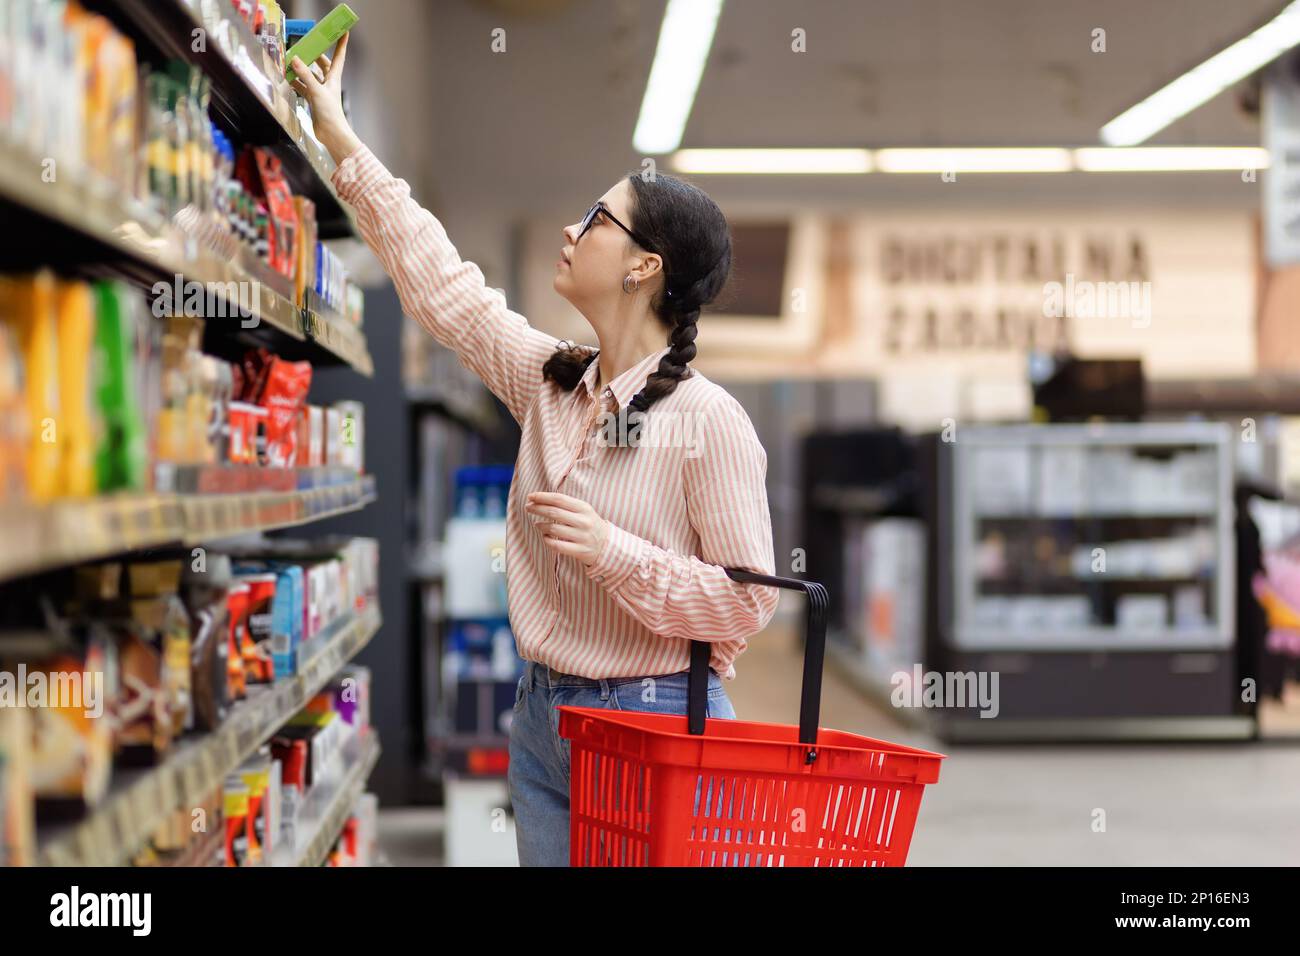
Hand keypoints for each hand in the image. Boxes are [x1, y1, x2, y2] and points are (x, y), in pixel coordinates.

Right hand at [289, 32, 360, 165]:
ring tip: (291, 61)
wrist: (331, 134)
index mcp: (333, 78)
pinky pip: (303, 87)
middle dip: (315, 55)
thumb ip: (305, 76)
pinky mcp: (313, 100)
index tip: (343, 31)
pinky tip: (288, 78)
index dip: (341, 44)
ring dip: (302, 69)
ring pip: (310, 75)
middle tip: (306, 45)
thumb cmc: (330, 114)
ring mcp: (320, 91)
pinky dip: (296, 82)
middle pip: (322, 64)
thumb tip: (295, 60)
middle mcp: (328, 83)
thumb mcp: (317, 91)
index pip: (338, 56)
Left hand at [525, 492, 609, 566]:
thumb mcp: (583, 511)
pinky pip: (557, 546)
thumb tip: (540, 499)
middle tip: (528, 508)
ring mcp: (582, 537)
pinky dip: (547, 540)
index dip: (542, 497)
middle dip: (537, 509)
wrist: (607, 546)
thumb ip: (566, 505)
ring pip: (554, 529)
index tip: (530, 497)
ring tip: (537, 524)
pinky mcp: (580, 551)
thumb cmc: (589, 524)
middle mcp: (584, 521)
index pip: (559, 499)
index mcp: (584, 508)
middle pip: (554, 512)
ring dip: (541, 525)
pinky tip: (545, 536)